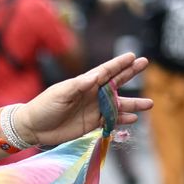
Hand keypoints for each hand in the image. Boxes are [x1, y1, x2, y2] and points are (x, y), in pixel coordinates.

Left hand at [14, 52, 151, 147]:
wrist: (34, 127)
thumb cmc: (44, 106)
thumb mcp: (60, 93)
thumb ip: (79, 85)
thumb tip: (96, 76)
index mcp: (85, 83)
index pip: (105, 71)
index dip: (119, 64)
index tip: (132, 56)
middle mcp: (92, 94)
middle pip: (116, 82)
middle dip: (130, 73)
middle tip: (145, 63)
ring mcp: (94, 109)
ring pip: (118, 105)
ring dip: (133, 104)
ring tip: (149, 103)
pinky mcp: (92, 123)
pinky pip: (111, 120)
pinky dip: (122, 120)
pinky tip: (133, 119)